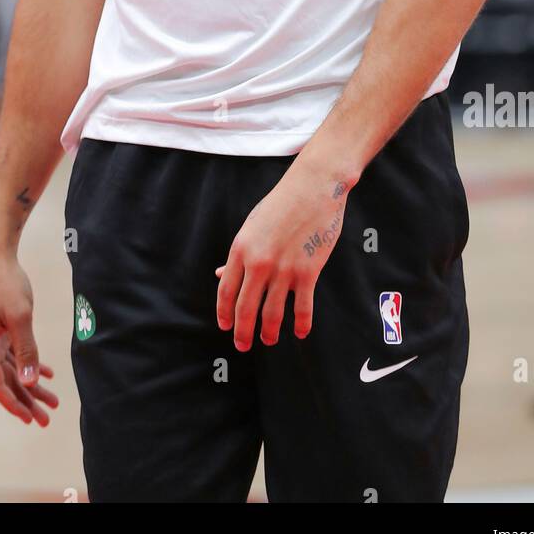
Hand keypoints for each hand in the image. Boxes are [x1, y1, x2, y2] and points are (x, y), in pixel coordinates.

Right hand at [0, 239, 58, 425]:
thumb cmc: (5, 282)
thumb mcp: (20, 317)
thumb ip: (26, 350)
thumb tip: (29, 381)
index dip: (14, 404)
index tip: (29, 419)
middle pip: (5, 380)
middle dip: (27, 399)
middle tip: (47, 418)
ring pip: (11, 368)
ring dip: (30, 383)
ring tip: (52, 400)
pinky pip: (12, 353)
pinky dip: (28, 362)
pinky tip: (46, 372)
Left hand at [215, 157, 351, 350]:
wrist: (313, 188)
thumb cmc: (281, 203)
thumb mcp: (252, 225)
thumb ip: (238, 254)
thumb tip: (220, 274)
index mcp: (241, 249)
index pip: (226, 291)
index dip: (225, 313)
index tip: (225, 326)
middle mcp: (259, 263)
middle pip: (246, 308)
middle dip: (242, 332)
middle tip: (243, 345)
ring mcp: (284, 269)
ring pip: (272, 313)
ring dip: (269, 332)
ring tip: (269, 340)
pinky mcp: (308, 272)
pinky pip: (302, 307)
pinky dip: (301, 324)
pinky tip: (301, 333)